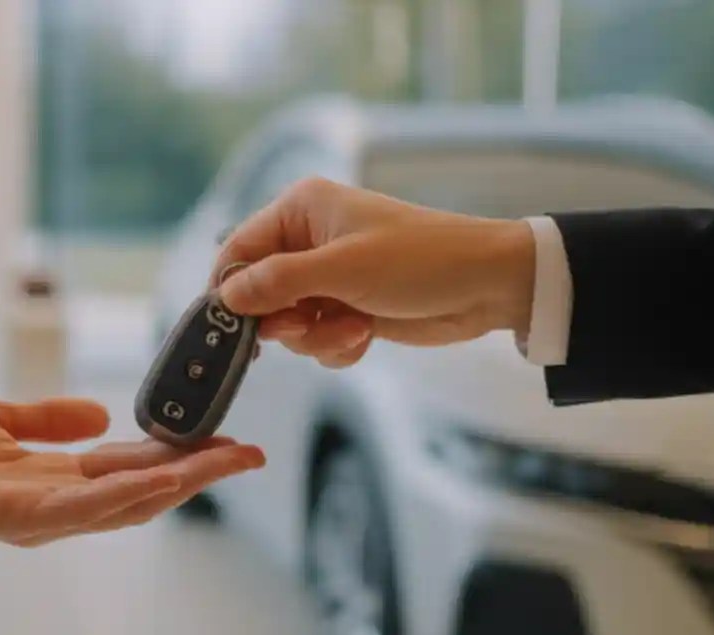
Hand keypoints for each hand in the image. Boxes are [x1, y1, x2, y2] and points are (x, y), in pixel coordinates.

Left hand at [0, 389, 263, 545]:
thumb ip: (49, 420)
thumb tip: (101, 414)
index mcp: (53, 479)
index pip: (131, 468)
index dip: (181, 456)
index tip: (224, 439)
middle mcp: (53, 505)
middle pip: (141, 491)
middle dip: (198, 474)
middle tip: (250, 454)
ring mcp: (37, 516)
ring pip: (125, 503)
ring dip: (180, 483)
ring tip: (226, 461)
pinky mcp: (14, 516)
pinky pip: (82, 508)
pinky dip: (126, 493)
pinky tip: (164, 476)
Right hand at [213, 177, 535, 367]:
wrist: (488, 285)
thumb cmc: (421, 260)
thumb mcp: (344, 269)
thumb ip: (278, 282)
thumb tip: (225, 296)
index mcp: (301, 210)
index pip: (238, 250)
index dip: (230, 290)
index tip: (231, 328)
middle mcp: (309, 240)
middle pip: (259, 294)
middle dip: (285, 320)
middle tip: (309, 324)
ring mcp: (329, 277)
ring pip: (288, 324)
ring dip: (317, 337)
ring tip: (355, 327)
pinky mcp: (348, 308)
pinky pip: (317, 338)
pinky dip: (336, 345)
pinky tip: (366, 336)